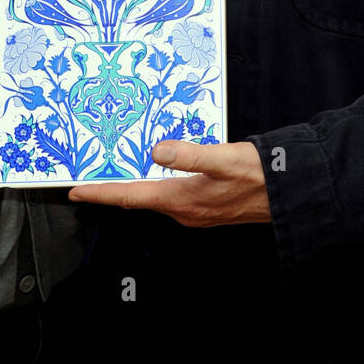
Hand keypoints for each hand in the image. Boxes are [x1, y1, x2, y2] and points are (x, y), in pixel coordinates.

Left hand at [68, 141, 271, 225]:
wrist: (288, 194)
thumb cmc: (259, 175)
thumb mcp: (224, 158)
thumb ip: (190, 154)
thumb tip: (157, 151)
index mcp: (181, 200)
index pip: (130, 197)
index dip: (100, 193)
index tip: (75, 191)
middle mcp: (184, 211)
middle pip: (137, 199)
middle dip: (111, 188)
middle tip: (88, 176)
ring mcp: (195, 212)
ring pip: (153, 198)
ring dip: (132, 186)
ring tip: (114, 170)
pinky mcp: (205, 207)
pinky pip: (170, 197)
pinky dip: (153, 185)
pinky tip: (154, 171)